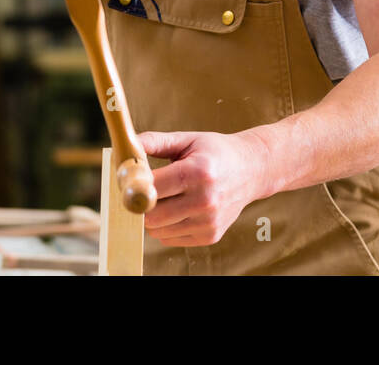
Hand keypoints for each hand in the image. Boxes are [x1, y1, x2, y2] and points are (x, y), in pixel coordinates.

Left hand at [138, 130, 272, 247]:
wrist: (253, 169)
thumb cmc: (216, 152)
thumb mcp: (188, 139)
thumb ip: (154, 142)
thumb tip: (125, 147)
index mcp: (198, 172)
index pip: (150, 188)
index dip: (133, 184)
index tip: (129, 178)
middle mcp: (205, 200)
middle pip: (150, 215)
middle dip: (142, 204)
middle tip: (146, 190)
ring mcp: (209, 221)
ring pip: (157, 230)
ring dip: (154, 216)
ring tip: (168, 197)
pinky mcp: (210, 235)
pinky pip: (170, 238)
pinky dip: (167, 226)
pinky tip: (180, 208)